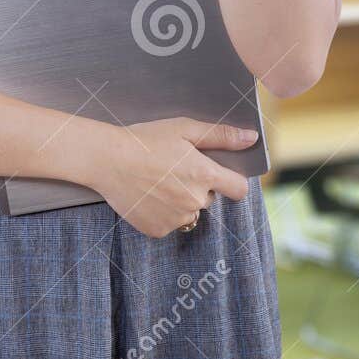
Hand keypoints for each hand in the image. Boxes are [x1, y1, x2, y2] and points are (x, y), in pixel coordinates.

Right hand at [87, 117, 255, 237]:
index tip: (220, 175)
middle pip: (209, 198)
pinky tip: (148, 194)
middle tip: (174, 169)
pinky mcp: (157, 230)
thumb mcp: (185, 129)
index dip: (232, 181)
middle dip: (198, 186)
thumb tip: (251, 138)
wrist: (107, 159)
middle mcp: (194, 201)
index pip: (239, 189)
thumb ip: (222, 136)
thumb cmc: (146, 139)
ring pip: (189, 212)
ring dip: (180, 201)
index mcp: (204, 175)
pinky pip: (169, 223)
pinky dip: (162, 212)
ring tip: (157, 181)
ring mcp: (175, 219)